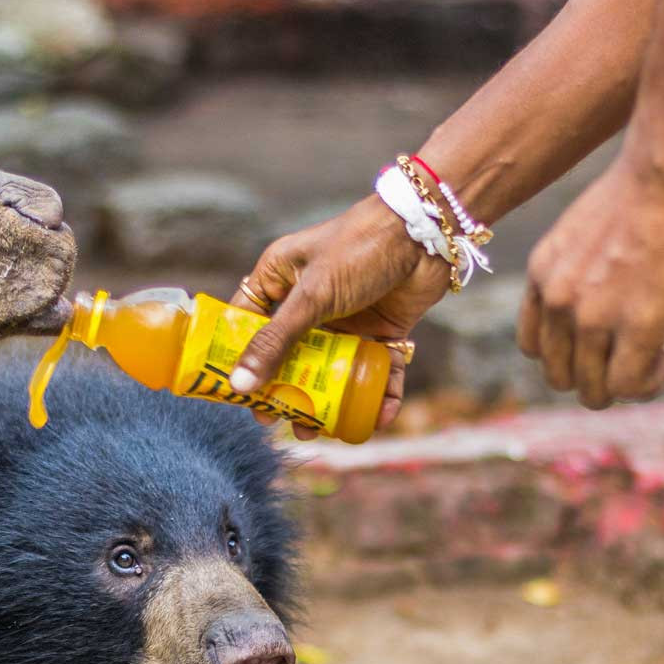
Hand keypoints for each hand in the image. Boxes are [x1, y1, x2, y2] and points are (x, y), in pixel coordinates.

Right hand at [227, 196, 448, 438]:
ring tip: (319, 430)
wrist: (427, 232)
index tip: (236, 393)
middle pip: (289, 356)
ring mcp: (346, 319)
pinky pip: (374, 371)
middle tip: (278, 420)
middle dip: (285, 390)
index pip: (247, 323)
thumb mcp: (312, 297)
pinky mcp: (380, 332)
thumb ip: (276, 342)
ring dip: (327, 402)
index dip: (239, 358)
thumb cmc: (360, 248)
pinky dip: (377, 395)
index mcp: (281, 279)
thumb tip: (240, 385)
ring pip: (331, 370)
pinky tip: (377, 416)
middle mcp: (310, 301)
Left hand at [518, 152, 663, 408]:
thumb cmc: (644, 187)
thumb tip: (607, 290)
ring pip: (593, 391)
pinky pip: (628, 387)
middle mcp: (556, 301)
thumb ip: (582, 267)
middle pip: (560, 376)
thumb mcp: (587, 231)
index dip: (568, 354)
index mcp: (541, 274)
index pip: (533, 346)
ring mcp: (592, 317)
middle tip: (632, 354)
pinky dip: (647, 385)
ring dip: (625, 383)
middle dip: (596, 375)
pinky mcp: (635, 327)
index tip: (602, 340)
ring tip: (655, 356)